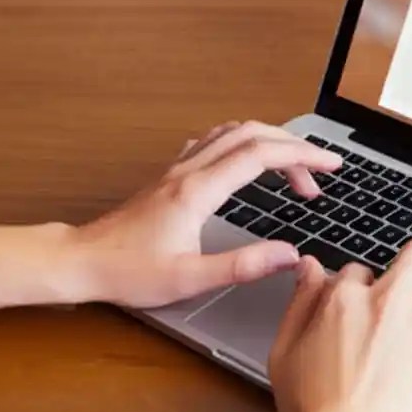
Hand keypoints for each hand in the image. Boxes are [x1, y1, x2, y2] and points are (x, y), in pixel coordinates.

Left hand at [74, 121, 342, 307]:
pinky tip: (251, 163)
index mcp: (197, 192)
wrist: (81, 261)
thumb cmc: (128, 272)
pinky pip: (214, 141)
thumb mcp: (189, 278)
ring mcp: (178, 169)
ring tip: (294, 173)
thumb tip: (289, 255)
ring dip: (271, 143)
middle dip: (294, 148)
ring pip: (233, 133)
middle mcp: (189, 171)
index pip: (260, 155)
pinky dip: (244, 143)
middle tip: (321, 174)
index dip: (301, 156)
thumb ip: (243, 265)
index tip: (330, 165)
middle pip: (252, 134)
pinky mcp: (171, 176)